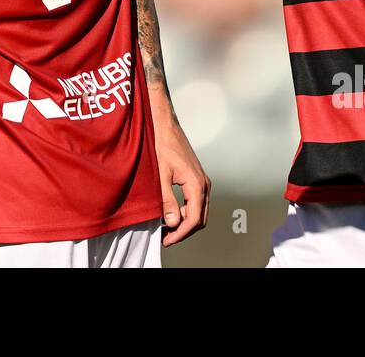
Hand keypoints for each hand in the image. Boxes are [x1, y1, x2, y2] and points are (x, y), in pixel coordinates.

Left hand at [150, 93, 210, 246]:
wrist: (164, 125)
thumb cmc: (161, 146)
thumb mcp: (160, 176)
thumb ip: (167, 201)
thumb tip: (173, 223)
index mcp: (197, 184)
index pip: (194, 219)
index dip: (180, 234)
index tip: (166, 241)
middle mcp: (204, 184)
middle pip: (200, 219)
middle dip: (184, 231)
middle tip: (165, 238)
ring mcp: (202, 181)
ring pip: (199, 211)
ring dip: (185, 223)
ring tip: (166, 228)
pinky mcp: (197, 178)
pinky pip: (196, 202)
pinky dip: (186, 212)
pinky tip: (171, 213)